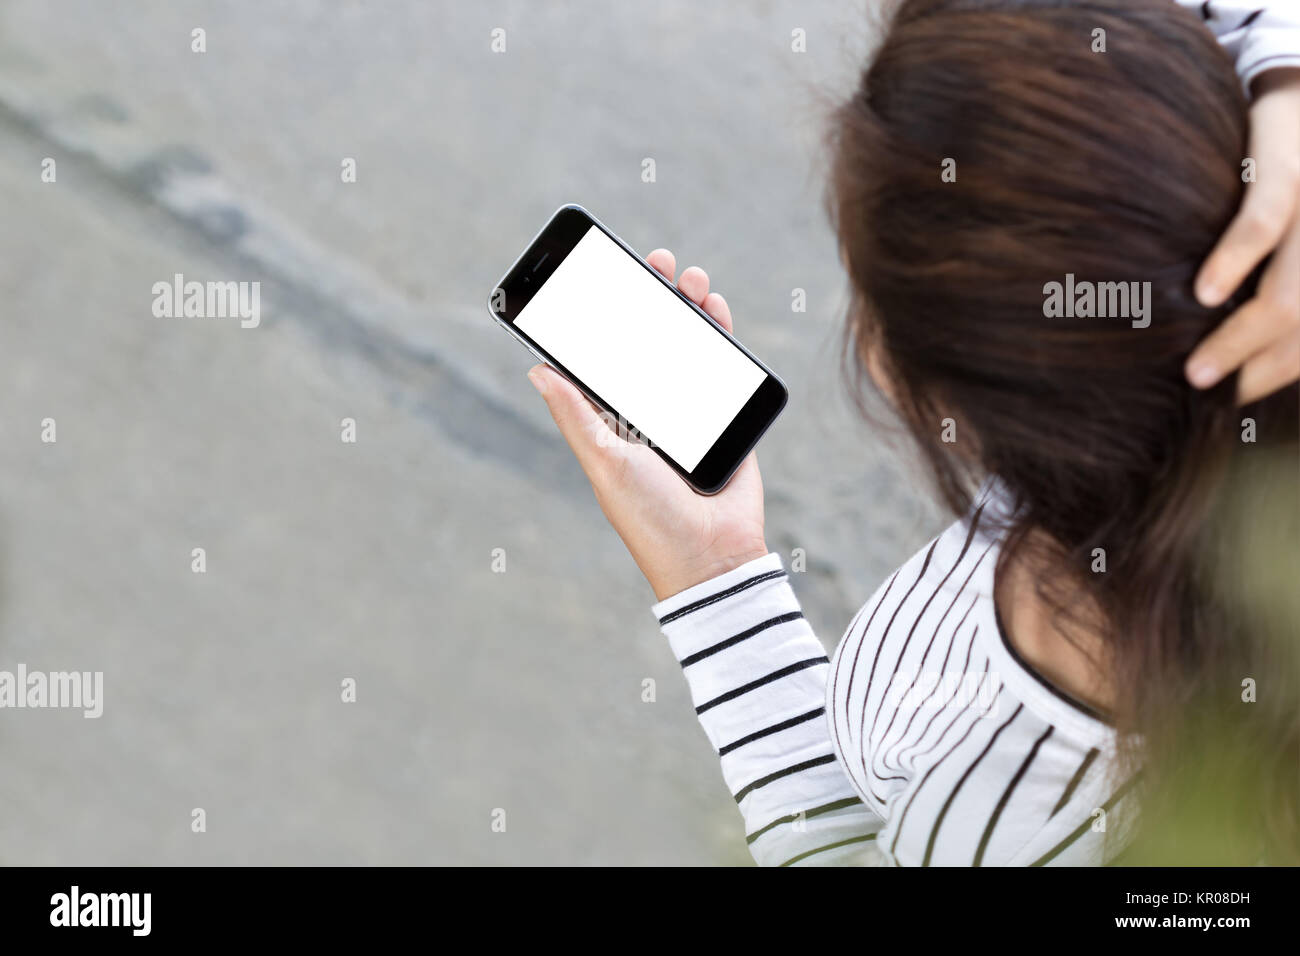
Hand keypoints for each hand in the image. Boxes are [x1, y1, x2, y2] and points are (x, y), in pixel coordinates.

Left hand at [527, 249, 768, 600]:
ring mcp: (688, 412)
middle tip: (651, 262)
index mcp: (611, 422)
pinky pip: (722, 366)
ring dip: (685, 307)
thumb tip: (538, 368)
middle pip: (645, 341)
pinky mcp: (725, 417)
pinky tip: (714, 307)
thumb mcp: (605, 464)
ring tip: (689, 278)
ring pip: (684, 346)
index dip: (602, 317)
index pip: (602, 357)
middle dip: (648, 298)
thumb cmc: (652, 519)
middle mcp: (647, 413)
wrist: (714, 557)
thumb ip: (577, 416)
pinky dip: (720, 333)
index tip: (600, 277)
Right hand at [1189, 69, 1299, 404]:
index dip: (1286, 370)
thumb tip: (1245, 347)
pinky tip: (1204, 293)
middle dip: (1264, 368)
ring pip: (1290, 292)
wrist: (1295, 87)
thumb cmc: (1288, 176)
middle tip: (1220, 397)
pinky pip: (1264, 224)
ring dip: (1241, 338)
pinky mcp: (1288, 168)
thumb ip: (1280, 282)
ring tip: (1200, 371)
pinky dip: (1233, 261)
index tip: (1241, 396)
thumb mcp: (1295, 238)